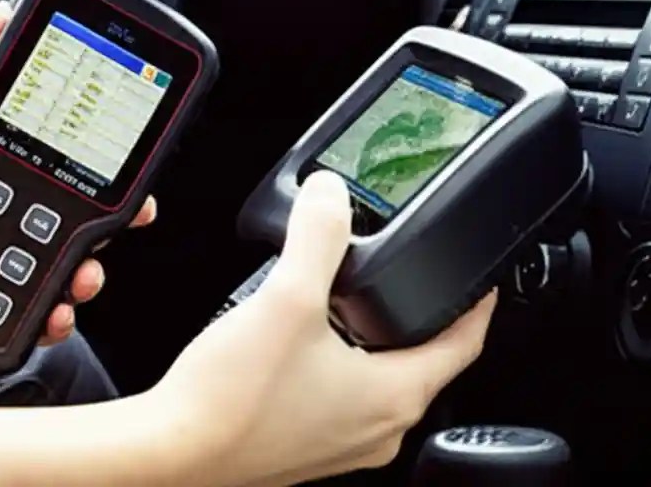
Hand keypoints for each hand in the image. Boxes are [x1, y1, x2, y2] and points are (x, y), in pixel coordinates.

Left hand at [0, 4, 156, 339]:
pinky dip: (50, 318)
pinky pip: (33, 314)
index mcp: (10, 169)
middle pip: (84, 226)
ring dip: (86, 280)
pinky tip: (50, 312)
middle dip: (108, 234)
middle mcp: (15, 213)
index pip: (76, 171)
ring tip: (77, 281)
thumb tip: (3, 12)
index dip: (112, 179)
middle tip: (112, 234)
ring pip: (67, 273)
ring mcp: (4, 258)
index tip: (134, 185)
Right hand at [152, 171, 496, 486]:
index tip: (481, 278)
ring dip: (374, 343)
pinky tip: (302, 344)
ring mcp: (339, 446)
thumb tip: (332, 195)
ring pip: (379, 383)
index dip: (478, 303)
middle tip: (409, 277)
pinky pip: (339, 401)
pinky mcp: (303, 449)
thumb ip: (317, 237)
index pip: (466, 345)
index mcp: (393, 398)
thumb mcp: (286, 298)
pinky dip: (337, 368)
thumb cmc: (231, 399)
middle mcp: (376, 431)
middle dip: (418, 319)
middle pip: (423, 364)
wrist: (169, 455)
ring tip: (350, 301)